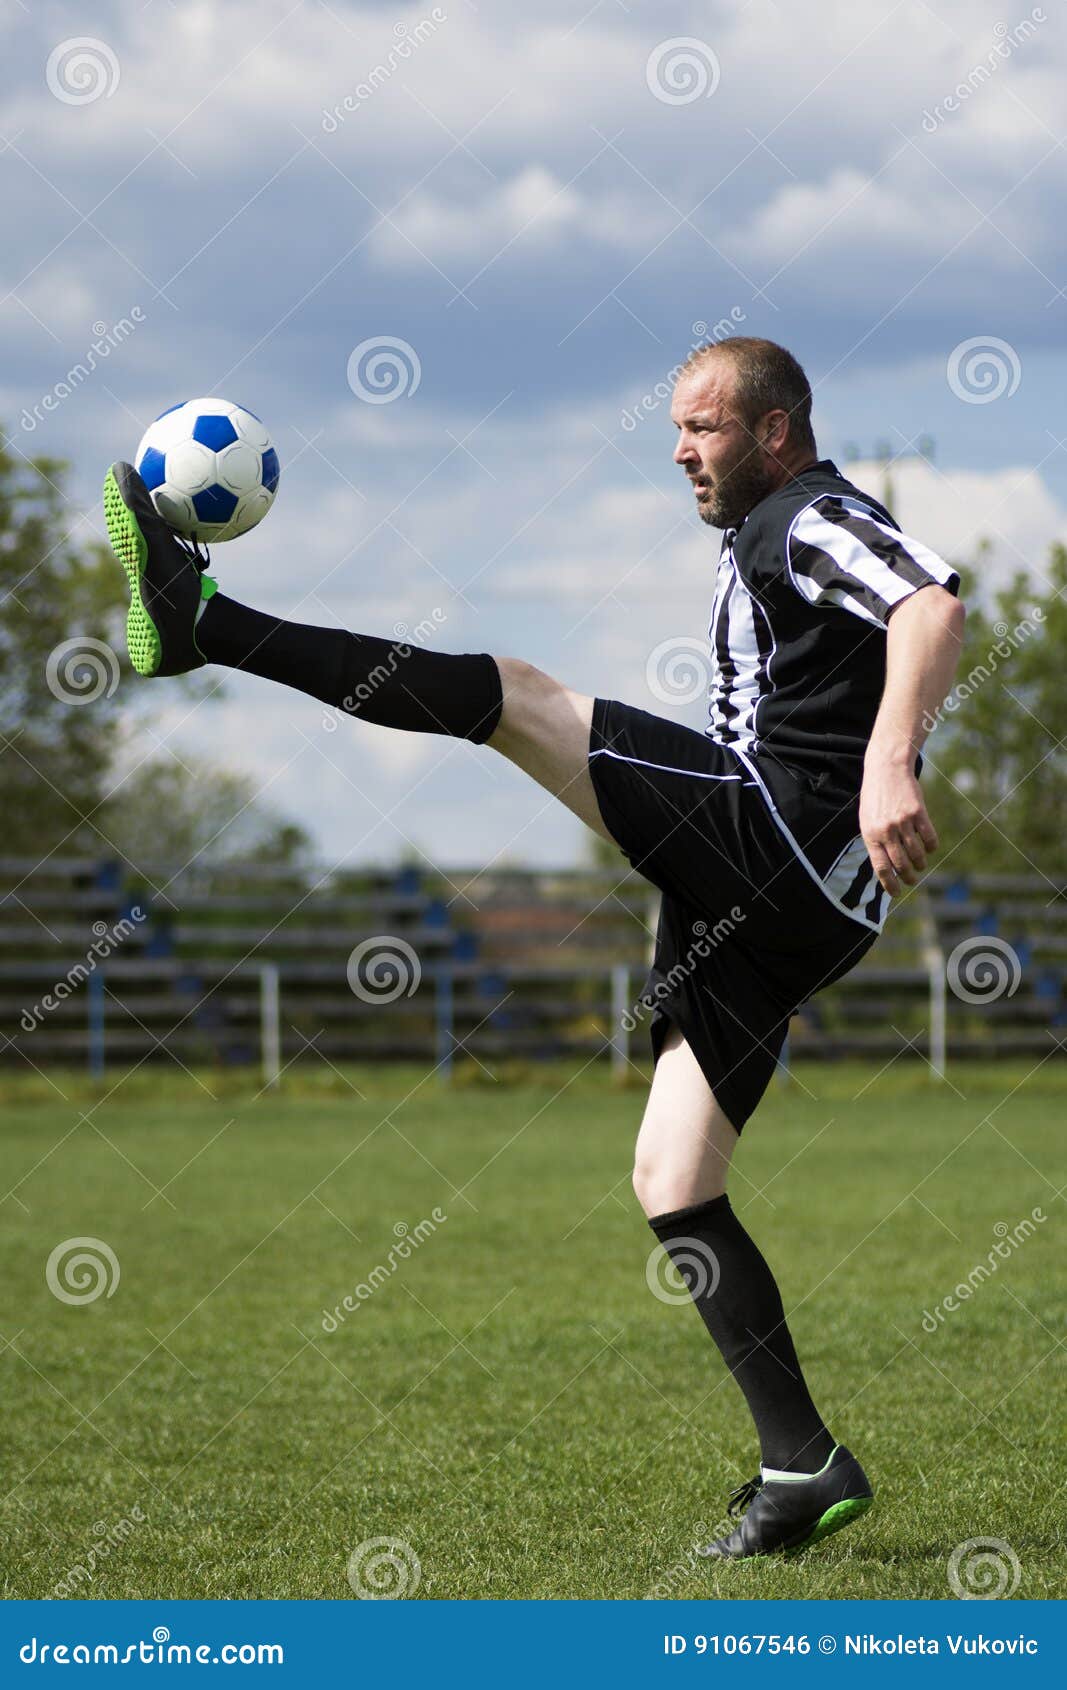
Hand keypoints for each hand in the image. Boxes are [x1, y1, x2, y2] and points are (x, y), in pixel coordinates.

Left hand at [859, 758, 938, 895]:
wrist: (886, 769)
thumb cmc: (875, 798)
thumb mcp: (867, 820)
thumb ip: (875, 842)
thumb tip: (886, 868)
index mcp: (870, 834)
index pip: (881, 867)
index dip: (889, 884)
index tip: (896, 893)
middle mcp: (885, 830)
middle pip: (900, 864)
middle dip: (908, 877)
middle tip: (912, 880)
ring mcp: (902, 821)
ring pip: (916, 853)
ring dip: (920, 864)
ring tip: (920, 865)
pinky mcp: (918, 813)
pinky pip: (929, 837)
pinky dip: (931, 847)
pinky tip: (929, 849)